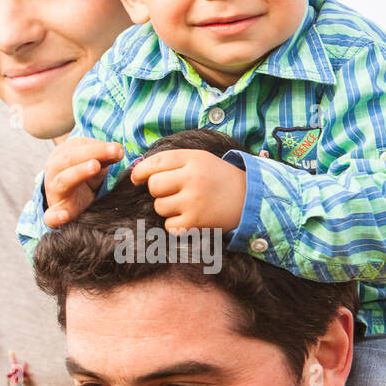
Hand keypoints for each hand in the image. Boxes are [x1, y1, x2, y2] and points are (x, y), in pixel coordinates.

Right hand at [43, 137, 123, 228]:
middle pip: (70, 158)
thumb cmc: (82, 178)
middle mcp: (54, 170)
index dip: (98, 146)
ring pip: (63, 180)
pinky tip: (63, 216)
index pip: (77, 146)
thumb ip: (106, 156)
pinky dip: (55, 217)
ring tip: (95, 166)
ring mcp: (53, 191)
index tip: (117, 149)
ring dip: (79, 172)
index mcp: (61, 155)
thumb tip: (118, 150)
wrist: (66, 203)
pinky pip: (51, 216)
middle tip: (114, 152)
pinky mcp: (55, 213)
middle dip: (93, 153)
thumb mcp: (94, 164)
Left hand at [129, 148, 246, 233]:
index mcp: (193, 159)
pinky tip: (189, 218)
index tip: (137, 179)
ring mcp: (194, 202)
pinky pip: (169, 226)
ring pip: (160, 207)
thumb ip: (172, 162)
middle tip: (173, 192)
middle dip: (158, 191)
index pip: (155, 163)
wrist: (248, 199)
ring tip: (186, 205)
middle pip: (154, 186)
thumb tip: (138, 172)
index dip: (140, 171)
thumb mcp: (200, 160)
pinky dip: (175, 225)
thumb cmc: (217, 178)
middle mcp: (193, 178)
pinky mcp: (196, 223)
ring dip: (167, 208)